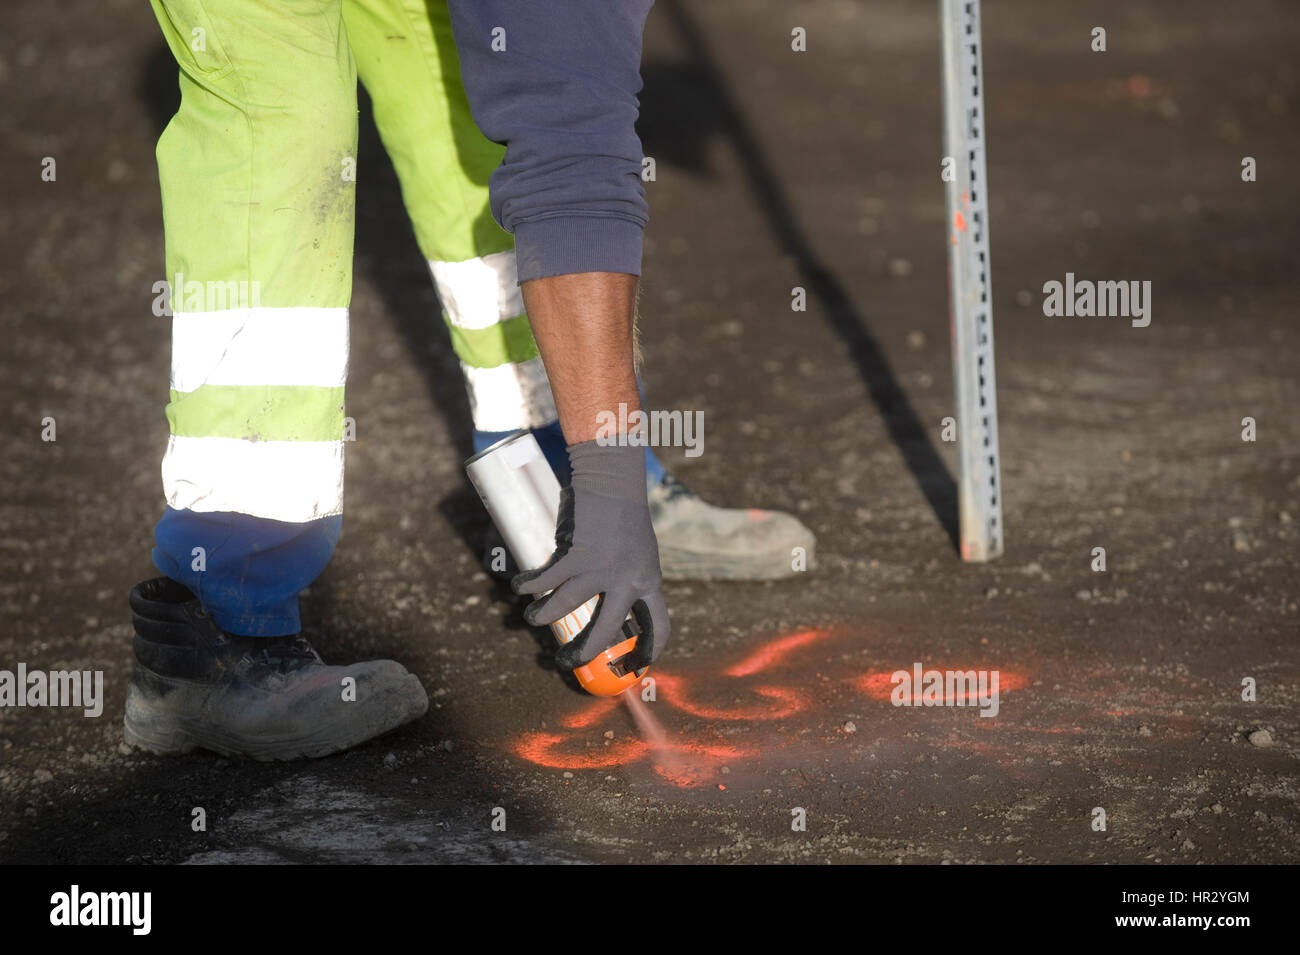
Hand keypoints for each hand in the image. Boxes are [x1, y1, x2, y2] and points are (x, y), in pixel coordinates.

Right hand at [511, 440, 668, 670]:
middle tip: (565, 661)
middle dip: (582, 652)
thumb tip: (608, 607)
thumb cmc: (625, 514)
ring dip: (543, 615)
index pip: (660, 627)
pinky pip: (547, 580)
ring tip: (532, 618)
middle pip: (605, 631)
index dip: (648, 652)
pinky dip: (530, 585)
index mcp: (650, 581)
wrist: (614, 481)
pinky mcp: (578, 555)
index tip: (632, 667)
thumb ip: (630, 578)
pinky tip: (520, 586)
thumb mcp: (640, 552)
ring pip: (565, 607)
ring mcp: (603, 569)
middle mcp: (629, 581)